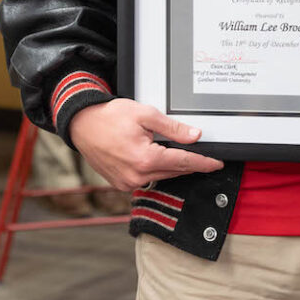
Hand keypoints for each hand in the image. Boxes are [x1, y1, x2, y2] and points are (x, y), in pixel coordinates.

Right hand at [69, 99, 223, 189]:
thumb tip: (195, 135)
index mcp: (145, 159)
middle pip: (174, 171)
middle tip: (206, 156)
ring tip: (182, 154)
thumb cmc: (110, 117)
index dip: (203, 162)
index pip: (183, 162)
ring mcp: (127, 183)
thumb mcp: (145, 115)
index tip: (217, 163)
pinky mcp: (121, 184)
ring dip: (173, 166)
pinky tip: (158, 158)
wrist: (82, 124)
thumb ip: (173, 127)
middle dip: (191, 164)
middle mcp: (136, 176)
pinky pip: (146, 179)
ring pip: (161, 176)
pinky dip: (156, 170)